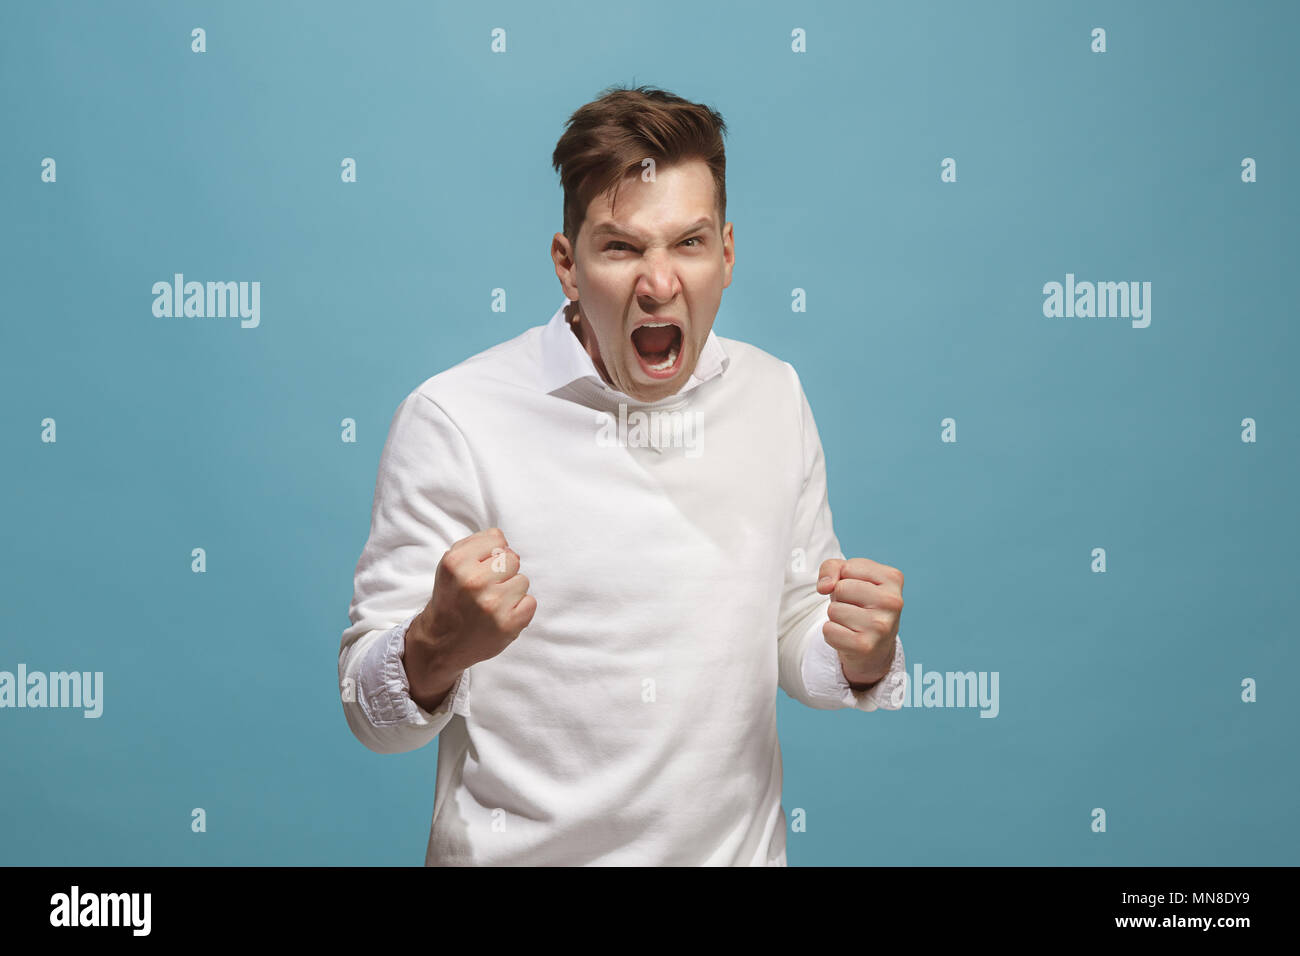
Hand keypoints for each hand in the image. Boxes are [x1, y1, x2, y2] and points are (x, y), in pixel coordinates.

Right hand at [404, 528, 536, 707]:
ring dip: (512, 591)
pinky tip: (502, 615)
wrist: (442, 642)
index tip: (480, 568)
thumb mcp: (452, 565)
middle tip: (487, 588)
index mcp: (457, 563)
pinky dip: (520, 609)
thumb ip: (476, 544)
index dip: (491, 554)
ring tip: (492, 603)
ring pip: (523, 580)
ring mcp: (492, 604)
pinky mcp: (508, 624)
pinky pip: (531, 602)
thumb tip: (504, 542)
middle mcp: (473, 582)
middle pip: (512, 558)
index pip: (497, 539)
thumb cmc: (452, 598)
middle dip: (503, 571)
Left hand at [816, 557, 902, 687]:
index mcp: (893, 578)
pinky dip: (832, 633)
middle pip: (840, 589)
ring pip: (833, 610)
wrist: (876, 647)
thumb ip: (832, 567)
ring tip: (853, 622)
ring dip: (836, 617)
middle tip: (855, 608)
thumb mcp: (849, 576)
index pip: (847, 568)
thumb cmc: (861, 604)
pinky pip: (829, 630)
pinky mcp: (865, 646)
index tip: (858, 589)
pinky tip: (848, 636)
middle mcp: (892, 602)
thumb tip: (824, 587)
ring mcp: (881, 625)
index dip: (843, 578)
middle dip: (839, 598)